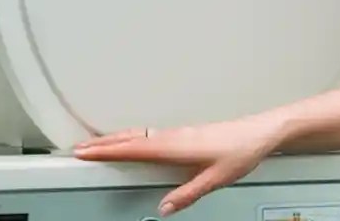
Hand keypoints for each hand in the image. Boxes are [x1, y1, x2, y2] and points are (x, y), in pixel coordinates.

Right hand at [73, 115, 284, 216]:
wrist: (261, 132)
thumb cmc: (241, 150)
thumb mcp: (215, 179)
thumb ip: (187, 194)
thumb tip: (163, 208)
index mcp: (176, 145)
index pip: (133, 148)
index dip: (107, 150)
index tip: (84, 152)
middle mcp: (174, 136)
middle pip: (131, 137)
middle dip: (103, 143)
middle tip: (78, 149)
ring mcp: (179, 133)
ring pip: (139, 134)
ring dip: (116, 138)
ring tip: (96, 145)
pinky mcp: (185, 134)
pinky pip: (150, 134)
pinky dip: (132, 137)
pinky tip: (132, 142)